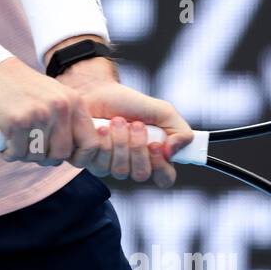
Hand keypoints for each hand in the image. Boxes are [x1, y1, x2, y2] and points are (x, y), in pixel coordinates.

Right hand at [0, 57, 99, 165]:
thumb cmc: (21, 87)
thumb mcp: (53, 96)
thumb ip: (68, 120)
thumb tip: (76, 154)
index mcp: (73, 101)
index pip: (90, 143)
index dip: (79, 158)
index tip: (62, 156)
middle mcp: (60, 108)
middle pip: (61, 155)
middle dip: (45, 157)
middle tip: (31, 148)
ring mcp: (39, 114)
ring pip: (38, 156)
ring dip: (24, 155)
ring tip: (16, 141)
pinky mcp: (17, 121)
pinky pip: (17, 153)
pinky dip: (9, 153)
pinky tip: (5, 142)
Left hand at [56, 72, 194, 187]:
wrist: (97, 90)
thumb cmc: (128, 102)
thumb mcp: (163, 111)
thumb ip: (180, 130)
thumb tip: (173, 151)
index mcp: (153, 157)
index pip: (165, 178)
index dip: (162, 167)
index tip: (155, 145)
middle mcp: (132, 165)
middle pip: (141, 175)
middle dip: (137, 147)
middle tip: (135, 124)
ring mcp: (110, 167)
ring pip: (120, 171)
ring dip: (120, 142)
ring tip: (117, 120)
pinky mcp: (91, 163)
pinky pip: (100, 165)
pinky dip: (103, 142)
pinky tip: (102, 128)